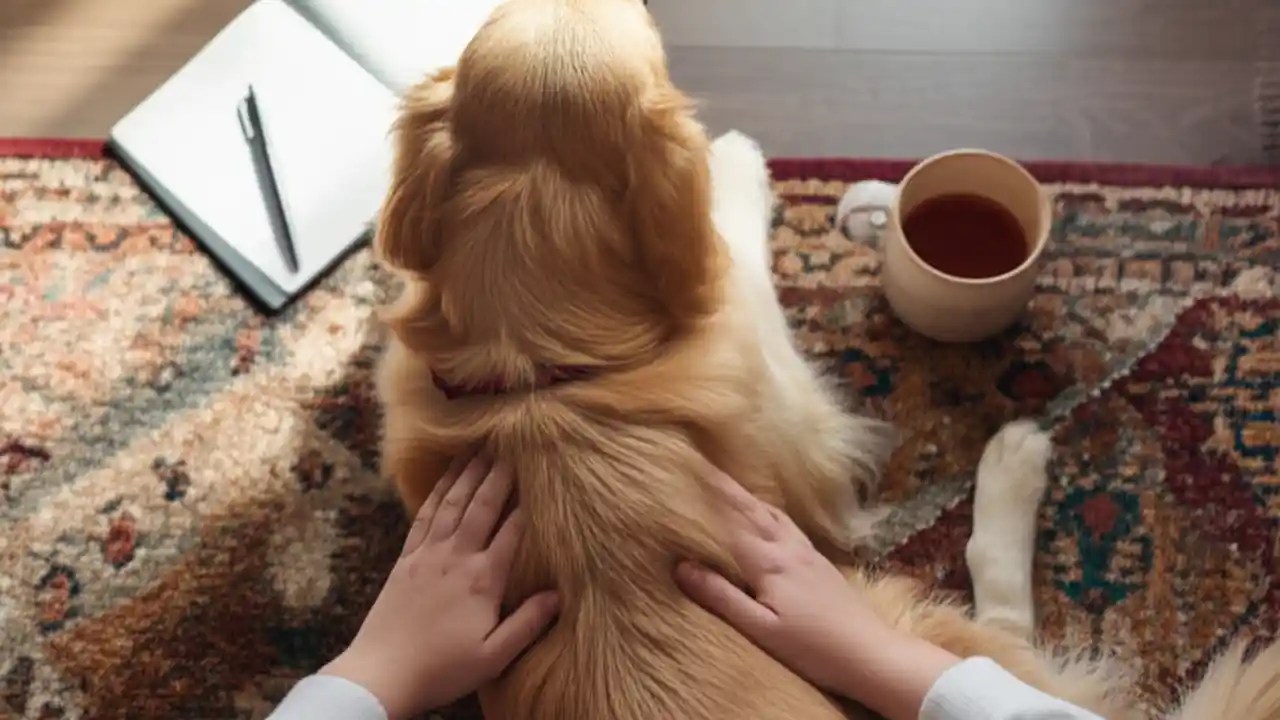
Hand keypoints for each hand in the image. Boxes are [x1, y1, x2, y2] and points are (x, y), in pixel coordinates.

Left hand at [323, 457, 558, 718]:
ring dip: (467, 473)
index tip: (543, 473)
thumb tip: (560, 594)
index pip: (513, 531)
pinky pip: (424, 516)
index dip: (530, 500)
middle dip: (498, 474)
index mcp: (482, 579)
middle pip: (482, 506)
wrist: (381, 674)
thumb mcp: (493, 655)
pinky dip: (436, 492)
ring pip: (451, 503)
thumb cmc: (441, 669)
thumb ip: (528, 622)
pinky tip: (445, 478)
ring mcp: (427, 555)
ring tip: (480, 448)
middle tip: (512, 444)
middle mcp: (455, 557)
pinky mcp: (405, 560)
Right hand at [674, 468, 958, 719]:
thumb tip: (682, 566)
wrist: (870, 653)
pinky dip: (767, 509)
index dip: (705, 496)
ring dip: (745, 495)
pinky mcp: (818, 562)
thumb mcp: (761, 629)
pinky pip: (786, 523)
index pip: (728, 521)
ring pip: (770, 513)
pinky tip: (767, 513)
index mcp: (768, 562)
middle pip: (749, 509)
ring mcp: (806, 553)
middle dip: (722, 486)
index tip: (685, 471)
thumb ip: (722, 597)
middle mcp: (787, 548)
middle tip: (699, 463)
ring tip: (726, 481)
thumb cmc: (813, 648)